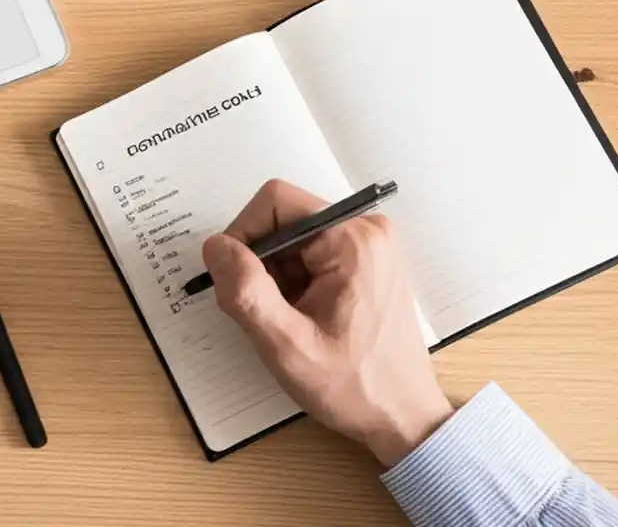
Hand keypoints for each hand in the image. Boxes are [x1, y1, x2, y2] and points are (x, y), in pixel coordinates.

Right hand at [202, 179, 451, 466]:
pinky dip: (294, 283)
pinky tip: (305, 318)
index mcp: (352, 240)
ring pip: (292, 240)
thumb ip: (246, 291)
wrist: (401, 416)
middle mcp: (366, 229)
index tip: (238, 282)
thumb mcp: (286, 345)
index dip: (242, 236)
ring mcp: (369, 244)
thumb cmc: (353, 386)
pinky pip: (310, 254)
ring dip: (276, 278)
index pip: (274, 202)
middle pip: (282, 221)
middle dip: (261, 265)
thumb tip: (215, 246)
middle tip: (268, 314)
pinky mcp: (366, 260)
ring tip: (291, 322)